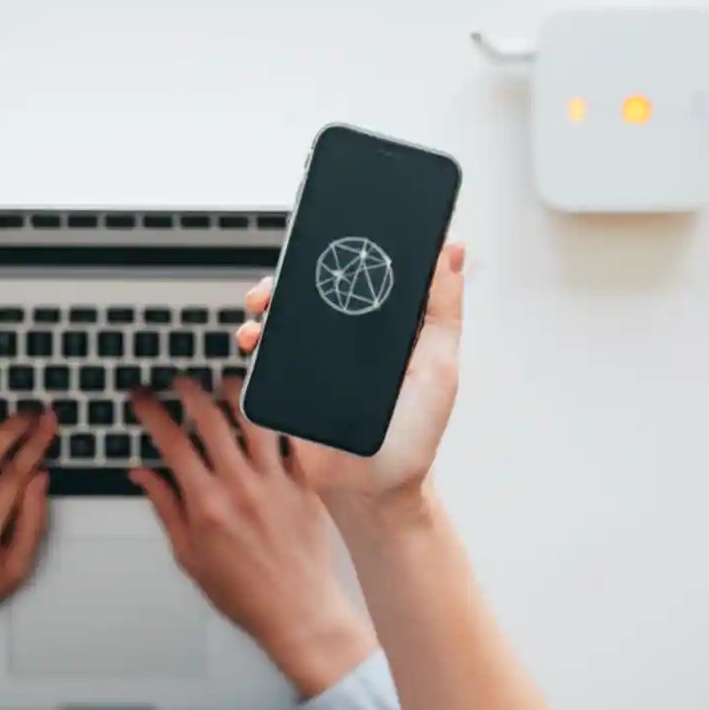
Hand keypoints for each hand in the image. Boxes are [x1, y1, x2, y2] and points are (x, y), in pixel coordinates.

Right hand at [129, 377, 376, 698]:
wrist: (296, 612)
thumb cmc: (243, 592)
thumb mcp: (189, 554)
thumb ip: (165, 507)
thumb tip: (141, 474)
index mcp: (206, 504)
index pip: (171, 441)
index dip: (151, 411)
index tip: (142, 399)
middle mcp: (241, 486)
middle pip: (210, 417)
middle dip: (188, 390)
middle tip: (179, 383)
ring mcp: (276, 481)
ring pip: (254, 417)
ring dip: (235, 392)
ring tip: (223, 386)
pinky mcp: (304, 484)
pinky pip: (293, 439)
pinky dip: (278, 419)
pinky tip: (266, 411)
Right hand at [237, 244, 466, 510]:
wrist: (371, 490)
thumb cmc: (413, 435)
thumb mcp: (439, 366)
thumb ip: (444, 310)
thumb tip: (454, 249)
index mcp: (391, 324)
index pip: (372, 269)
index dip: (359, 242)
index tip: (345, 219)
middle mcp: (353, 334)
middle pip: (321, 281)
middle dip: (302, 263)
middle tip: (295, 256)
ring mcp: (319, 353)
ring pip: (288, 308)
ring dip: (270, 294)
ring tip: (264, 298)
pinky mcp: (291, 375)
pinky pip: (266, 345)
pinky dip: (254, 332)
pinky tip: (254, 334)